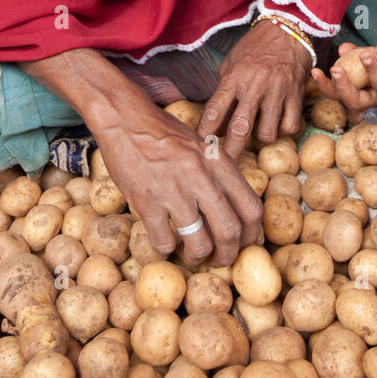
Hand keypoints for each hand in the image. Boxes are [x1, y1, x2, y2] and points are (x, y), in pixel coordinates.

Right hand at [95, 100, 261, 267]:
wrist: (124, 118)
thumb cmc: (163, 133)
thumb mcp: (202, 146)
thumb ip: (219, 173)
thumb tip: (233, 207)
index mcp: (219, 162)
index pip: (252, 208)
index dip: (250, 236)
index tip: (241, 243)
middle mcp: (200, 176)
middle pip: (229, 232)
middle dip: (226, 255)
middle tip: (217, 259)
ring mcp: (173, 189)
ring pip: (199, 242)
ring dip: (196, 257)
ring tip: (189, 254)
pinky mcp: (146, 200)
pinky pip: (163, 241)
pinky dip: (166, 251)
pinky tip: (164, 244)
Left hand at [197, 19, 309, 160]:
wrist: (287, 30)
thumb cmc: (255, 47)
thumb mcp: (232, 62)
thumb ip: (224, 89)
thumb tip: (217, 119)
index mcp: (234, 77)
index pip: (216, 108)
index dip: (206, 130)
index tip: (201, 145)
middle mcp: (255, 86)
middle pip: (240, 127)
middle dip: (231, 151)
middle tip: (225, 165)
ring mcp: (277, 92)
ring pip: (267, 132)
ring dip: (261, 138)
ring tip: (260, 131)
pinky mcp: (296, 95)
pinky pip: (290, 127)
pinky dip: (284, 131)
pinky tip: (280, 124)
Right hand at [312, 42, 376, 117]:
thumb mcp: (372, 56)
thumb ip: (356, 55)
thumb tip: (342, 48)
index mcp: (365, 94)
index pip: (340, 95)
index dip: (326, 87)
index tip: (315, 72)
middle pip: (356, 101)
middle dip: (344, 87)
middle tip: (336, 70)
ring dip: (373, 71)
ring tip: (366, 55)